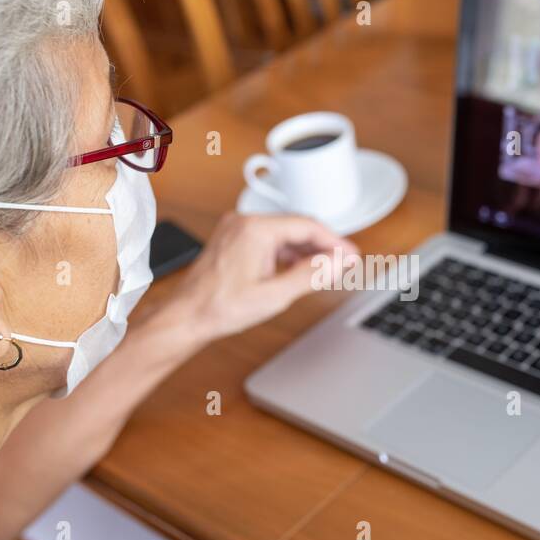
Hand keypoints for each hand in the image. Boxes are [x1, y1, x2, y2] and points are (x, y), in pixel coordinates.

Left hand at [168, 212, 358, 342]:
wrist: (187, 317)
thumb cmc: (219, 307)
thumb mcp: (275, 295)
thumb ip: (312, 274)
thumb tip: (339, 262)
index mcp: (256, 229)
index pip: (308, 226)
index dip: (336, 242)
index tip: (352, 255)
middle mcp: (245, 222)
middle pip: (297, 227)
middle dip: (323, 246)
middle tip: (346, 264)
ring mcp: (237, 229)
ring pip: (284, 234)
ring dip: (306, 250)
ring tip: (327, 269)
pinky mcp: (234, 240)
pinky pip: (269, 240)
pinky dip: (287, 253)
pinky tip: (299, 269)